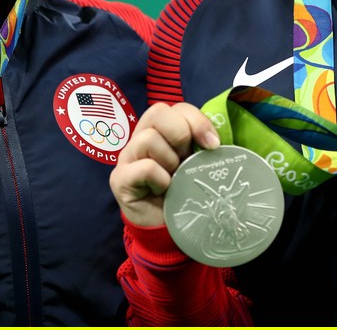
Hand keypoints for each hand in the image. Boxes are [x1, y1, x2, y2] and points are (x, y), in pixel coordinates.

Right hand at [110, 101, 219, 227]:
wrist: (168, 230)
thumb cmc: (184, 193)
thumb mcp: (197, 164)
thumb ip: (202, 146)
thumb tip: (217, 140)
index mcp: (161, 130)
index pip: (177, 107)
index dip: (197, 121)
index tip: (213, 145)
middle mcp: (140, 137)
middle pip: (158, 112)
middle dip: (180, 135)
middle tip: (186, 160)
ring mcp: (127, 157)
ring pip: (149, 139)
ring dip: (170, 162)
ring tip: (173, 179)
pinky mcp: (120, 179)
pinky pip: (145, 167)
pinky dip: (160, 180)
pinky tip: (163, 191)